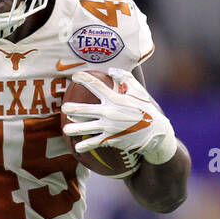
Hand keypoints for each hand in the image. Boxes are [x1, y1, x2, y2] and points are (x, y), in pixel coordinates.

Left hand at [61, 67, 176, 163]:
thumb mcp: (138, 91)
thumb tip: (111, 70)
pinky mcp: (110, 139)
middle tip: (64, 108)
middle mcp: (109, 112)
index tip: (74, 76)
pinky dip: (85, 146)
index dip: (83, 79)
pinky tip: (78, 148)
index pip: (95, 85)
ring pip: (85, 128)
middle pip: (84, 109)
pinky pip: (94, 143)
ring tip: (66, 129)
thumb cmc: (146, 109)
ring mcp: (109, 127)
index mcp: (115, 98)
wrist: (155, 133)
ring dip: (73, 129)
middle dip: (72, 108)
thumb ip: (125, 78)